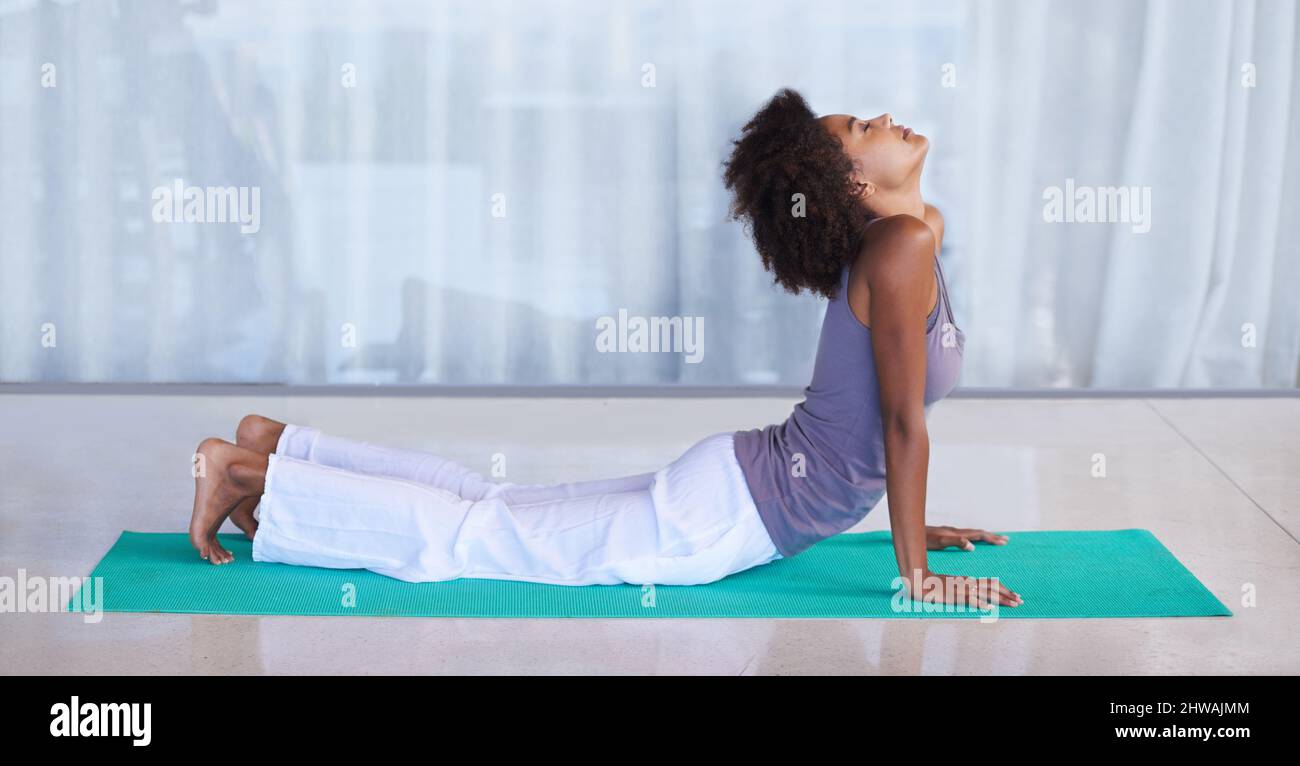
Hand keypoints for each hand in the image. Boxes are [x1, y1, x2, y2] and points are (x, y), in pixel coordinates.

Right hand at [903, 569, 1022, 607]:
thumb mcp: (954, 585)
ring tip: (1013, 604)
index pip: (991, 583)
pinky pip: (970, 600)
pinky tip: (989, 609)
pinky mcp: (955, 596)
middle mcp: (968, 583)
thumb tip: (977, 597)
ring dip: (1001, 599)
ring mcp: (962, 589)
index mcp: (969, 580)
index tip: (1015, 595)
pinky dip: (981, 604)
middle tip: (1021, 600)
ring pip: (987, 594)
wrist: (921, 581)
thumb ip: (964, 589)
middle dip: (1008, 594)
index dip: (1004, 589)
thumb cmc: (936, 584)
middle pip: (993, 587)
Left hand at [926, 525, 1007, 551]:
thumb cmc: (925, 539)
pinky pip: (965, 535)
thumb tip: (973, 546)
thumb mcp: (941, 542)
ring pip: (972, 533)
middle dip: (992, 536)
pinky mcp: (946, 535)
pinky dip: (973, 538)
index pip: (979, 535)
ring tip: (993, 539)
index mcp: (958, 534)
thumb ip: (956, 543)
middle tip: (1006, 540)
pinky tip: (971, 541)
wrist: (912, 530)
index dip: (992, 538)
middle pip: (978, 532)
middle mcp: (956, 531)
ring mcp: (951, 532)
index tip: (1004, 542)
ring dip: (984, 536)